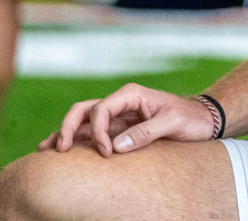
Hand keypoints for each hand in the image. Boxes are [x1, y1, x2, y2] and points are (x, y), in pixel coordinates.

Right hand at [38, 84, 216, 156]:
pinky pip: (93, 133)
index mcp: (131, 95)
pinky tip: (61, 151)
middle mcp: (120, 103)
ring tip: (45, 149)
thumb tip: (116, 147)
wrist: (202, 120)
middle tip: (59, 149)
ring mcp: (117, 116)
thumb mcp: (173, 123)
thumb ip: (145, 133)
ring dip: (65, 133)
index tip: (106, 152)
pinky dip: (77, 140)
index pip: (101, 109)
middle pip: (84, 110)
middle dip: (68, 127)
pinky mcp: (118, 129)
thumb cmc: (190, 118)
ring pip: (83, 121)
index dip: (98, 131)